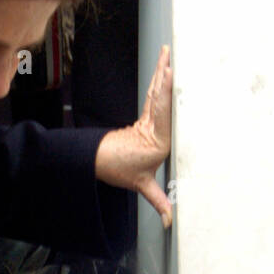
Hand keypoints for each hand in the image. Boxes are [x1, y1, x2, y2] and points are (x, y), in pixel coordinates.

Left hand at [94, 44, 173, 227]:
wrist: (101, 163)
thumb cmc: (122, 170)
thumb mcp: (142, 185)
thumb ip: (159, 201)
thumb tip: (169, 221)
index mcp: (158, 140)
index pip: (164, 111)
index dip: (167, 91)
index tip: (172, 72)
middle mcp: (155, 128)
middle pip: (161, 96)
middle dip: (166, 73)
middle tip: (171, 52)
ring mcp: (150, 122)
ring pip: (157, 93)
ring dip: (162, 72)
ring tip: (167, 54)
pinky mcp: (146, 119)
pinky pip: (155, 97)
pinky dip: (160, 82)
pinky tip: (164, 70)